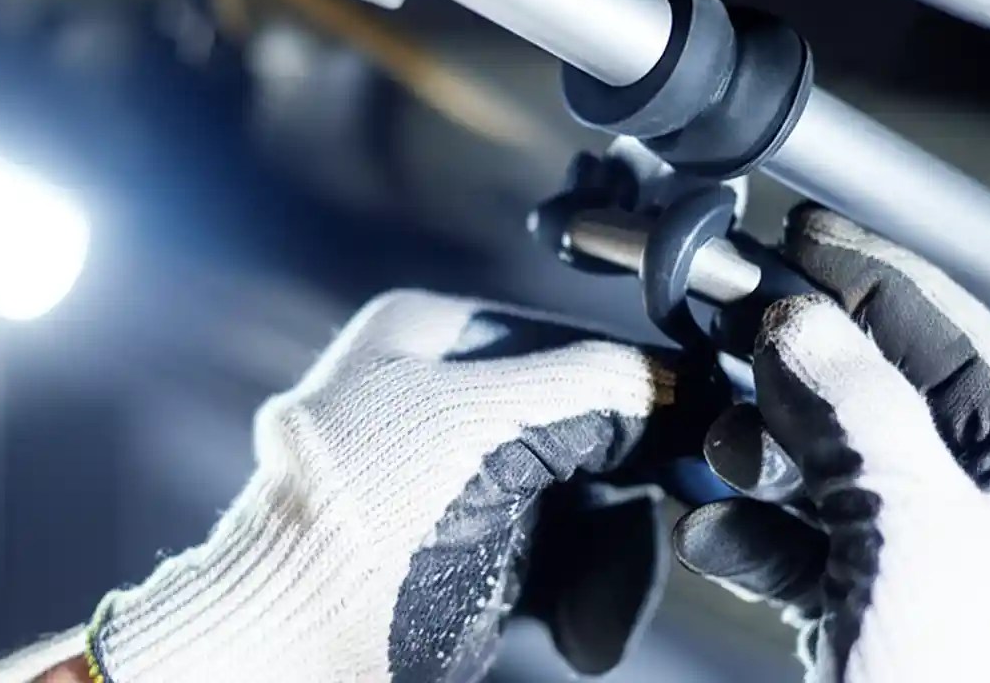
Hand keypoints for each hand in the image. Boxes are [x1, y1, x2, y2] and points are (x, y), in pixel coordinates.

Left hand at [83, 291, 690, 681]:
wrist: (282, 654)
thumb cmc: (361, 524)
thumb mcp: (478, 427)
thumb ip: (591, 385)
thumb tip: (682, 380)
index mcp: (431, 338)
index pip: (575, 349)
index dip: (646, 398)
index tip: (707, 442)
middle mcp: (444, 399)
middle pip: (589, 435)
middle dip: (624, 513)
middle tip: (663, 551)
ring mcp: (457, 480)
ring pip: (585, 506)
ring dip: (611, 570)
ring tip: (596, 632)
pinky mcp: (469, 553)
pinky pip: (562, 560)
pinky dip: (586, 599)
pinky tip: (583, 638)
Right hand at [674, 205, 989, 681]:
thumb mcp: (912, 534)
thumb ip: (856, 409)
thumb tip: (799, 318)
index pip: (966, 339)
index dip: (880, 275)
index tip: (803, 230)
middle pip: (892, 399)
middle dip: (804, 365)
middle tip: (730, 319)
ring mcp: (940, 570)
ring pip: (842, 469)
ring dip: (771, 450)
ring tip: (720, 440)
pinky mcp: (881, 615)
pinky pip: (812, 544)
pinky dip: (760, 530)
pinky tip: (717, 531)